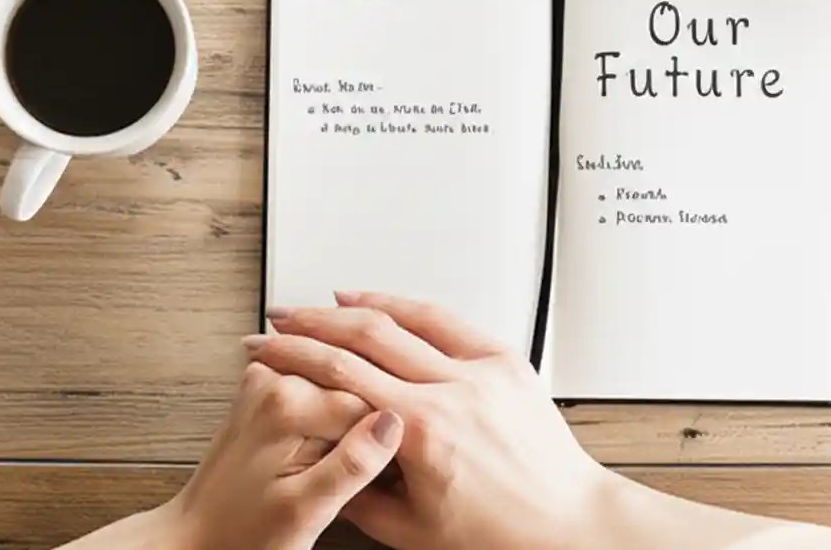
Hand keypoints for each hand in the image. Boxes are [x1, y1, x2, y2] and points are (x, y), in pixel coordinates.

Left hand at [161, 361, 403, 549]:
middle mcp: (278, 378)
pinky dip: (331, 407)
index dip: (389, 437)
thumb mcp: (305, 510)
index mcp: (291, 403)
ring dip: (351, 413)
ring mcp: (269, 379)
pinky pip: (320, 386)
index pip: (375, 400)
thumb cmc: (244, 533)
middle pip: (358, 385)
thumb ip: (351, 464)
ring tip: (334, 459)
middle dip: (369, 421)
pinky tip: (326, 440)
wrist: (195, 534)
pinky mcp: (267, 387)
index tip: (387, 466)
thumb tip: (394, 422)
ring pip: (343, 383)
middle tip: (351, 468)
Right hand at [246, 292, 616, 549]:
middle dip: (311, 324)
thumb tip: (318, 464)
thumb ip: (355, 494)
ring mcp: (483, 371)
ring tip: (322, 303)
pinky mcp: (507, 361)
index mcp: (424, 433)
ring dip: (356, 306)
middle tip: (279, 321)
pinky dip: (411, 307)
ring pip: (406, 319)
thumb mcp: (409, 531)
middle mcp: (454, 392)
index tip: (264, 350)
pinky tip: (386, 305)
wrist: (566, 523)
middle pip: (364, 337)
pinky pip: (449, 321)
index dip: (292, 356)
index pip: (339, 375)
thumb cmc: (501, 534)